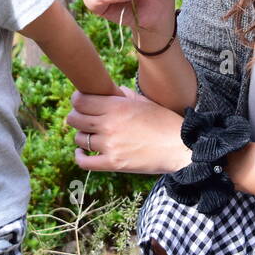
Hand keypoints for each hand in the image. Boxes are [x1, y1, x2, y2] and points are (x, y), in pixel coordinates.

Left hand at [66, 85, 192, 173]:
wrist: (179, 146)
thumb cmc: (163, 121)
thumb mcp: (144, 102)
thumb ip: (123, 95)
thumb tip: (108, 91)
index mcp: (117, 106)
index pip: (80, 101)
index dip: (77, 101)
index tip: (80, 103)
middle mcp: (109, 124)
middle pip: (75, 119)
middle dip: (76, 117)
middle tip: (82, 118)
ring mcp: (110, 145)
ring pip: (79, 138)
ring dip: (81, 136)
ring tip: (89, 135)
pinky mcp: (113, 163)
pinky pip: (84, 161)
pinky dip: (79, 156)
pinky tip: (82, 151)